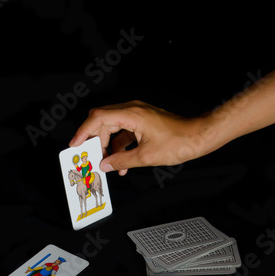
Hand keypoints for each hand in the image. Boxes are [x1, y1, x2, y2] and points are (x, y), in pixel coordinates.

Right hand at [69, 100, 209, 174]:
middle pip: (102, 121)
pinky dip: (120, 145)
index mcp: (131, 114)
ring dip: (108, 146)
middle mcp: (133, 110)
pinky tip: (121, 163)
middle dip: (94, 140)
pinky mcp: (143, 122)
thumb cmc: (179, 142)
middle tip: (90, 156)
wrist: (199, 136)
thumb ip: (121, 161)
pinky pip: (125, 131)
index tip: (75, 145)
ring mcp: (138, 115)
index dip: (83, 132)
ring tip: (108, 164)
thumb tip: (105, 165)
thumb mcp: (145, 157)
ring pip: (113, 127)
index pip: (98, 118)